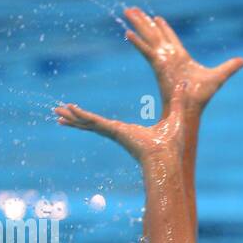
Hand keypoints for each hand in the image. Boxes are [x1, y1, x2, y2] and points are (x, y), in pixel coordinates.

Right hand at [54, 84, 190, 165]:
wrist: (168, 157)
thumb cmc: (173, 144)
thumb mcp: (176, 115)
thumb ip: (178, 99)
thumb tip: (185, 85)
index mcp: (128, 131)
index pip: (105, 125)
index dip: (92, 120)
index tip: (81, 115)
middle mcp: (118, 133)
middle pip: (91, 124)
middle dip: (76, 119)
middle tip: (60, 114)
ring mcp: (114, 133)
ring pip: (88, 123)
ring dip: (73, 118)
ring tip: (56, 113)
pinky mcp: (114, 131)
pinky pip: (94, 122)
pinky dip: (81, 116)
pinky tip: (68, 111)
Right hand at [123, 7, 242, 116]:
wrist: (192, 107)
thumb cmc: (202, 95)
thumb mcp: (220, 75)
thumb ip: (231, 67)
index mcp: (181, 56)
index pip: (170, 38)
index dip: (164, 28)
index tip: (156, 18)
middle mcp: (169, 55)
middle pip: (155, 33)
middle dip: (144, 21)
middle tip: (132, 9)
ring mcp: (162, 59)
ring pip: (148, 36)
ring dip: (138, 24)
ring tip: (126, 11)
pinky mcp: (158, 65)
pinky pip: (146, 51)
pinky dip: (138, 42)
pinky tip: (127, 33)